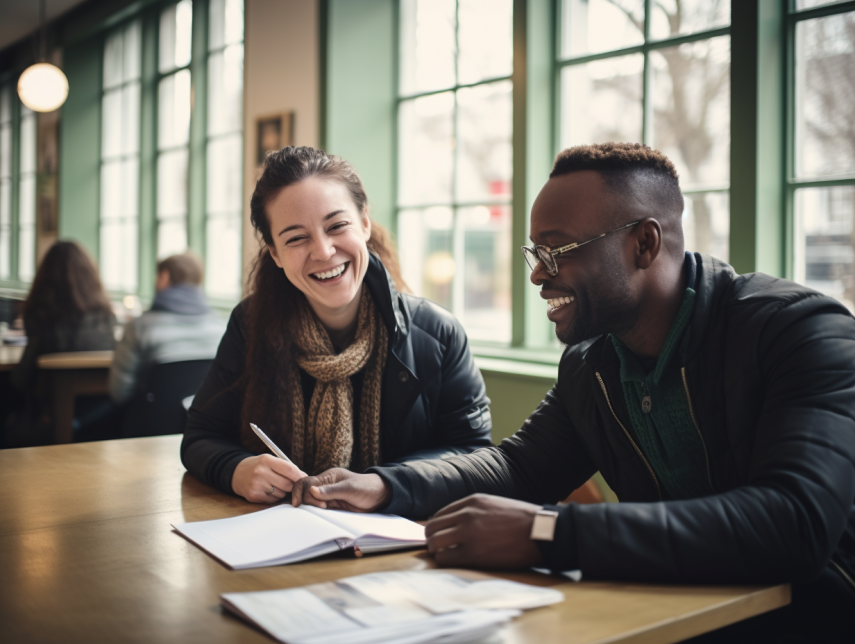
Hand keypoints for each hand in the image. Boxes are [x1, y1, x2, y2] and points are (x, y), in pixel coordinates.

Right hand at [231, 454, 307, 503]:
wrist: (237, 473)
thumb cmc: (259, 466)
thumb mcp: (270, 461)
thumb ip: (286, 468)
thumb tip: (304, 478)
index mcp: (266, 460)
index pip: (289, 470)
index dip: (300, 476)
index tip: (305, 480)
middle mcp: (260, 472)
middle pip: (287, 484)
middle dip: (292, 486)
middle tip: (290, 484)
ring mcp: (256, 485)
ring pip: (281, 494)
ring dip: (282, 492)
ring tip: (273, 485)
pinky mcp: (253, 496)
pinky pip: (273, 500)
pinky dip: (274, 497)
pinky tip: (267, 490)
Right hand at [290, 468, 390, 511]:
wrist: (379, 496)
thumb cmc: (366, 487)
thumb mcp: (349, 488)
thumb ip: (331, 490)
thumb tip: (311, 491)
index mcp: (328, 477)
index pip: (307, 483)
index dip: (300, 492)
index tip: (298, 503)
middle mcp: (326, 486)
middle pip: (306, 493)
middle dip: (308, 502)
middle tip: (322, 508)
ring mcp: (328, 497)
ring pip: (311, 503)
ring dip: (312, 508)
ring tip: (321, 512)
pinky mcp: (332, 507)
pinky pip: (319, 510)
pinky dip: (316, 514)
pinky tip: (318, 517)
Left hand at [425, 494, 544, 569]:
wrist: (540, 533)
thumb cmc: (522, 521)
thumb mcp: (495, 505)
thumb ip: (473, 511)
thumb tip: (455, 524)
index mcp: (472, 501)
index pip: (439, 514)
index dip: (437, 528)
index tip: (441, 536)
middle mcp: (466, 515)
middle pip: (432, 529)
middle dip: (432, 540)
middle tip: (440, 548)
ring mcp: (468, 534)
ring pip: (434, 544)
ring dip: (438, 552)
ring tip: (448, 556)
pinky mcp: (473, 554)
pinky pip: (445, 559)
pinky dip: (446, 562)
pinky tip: (456, 562)